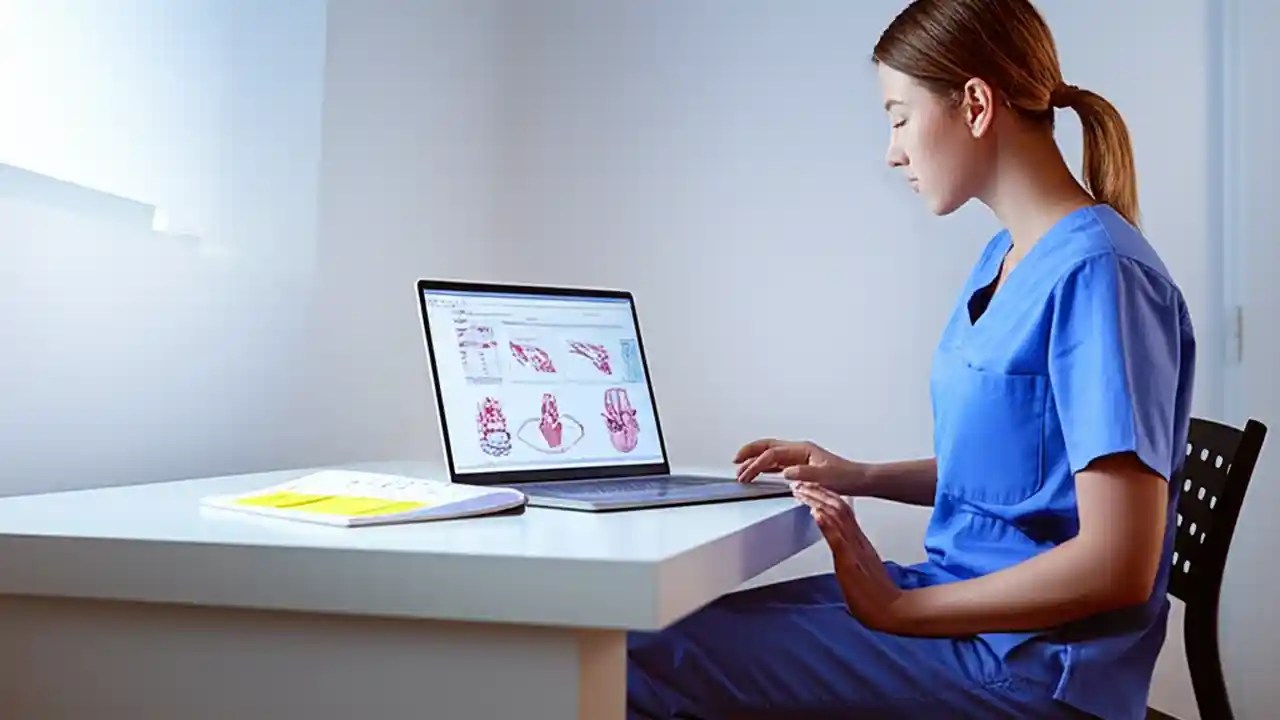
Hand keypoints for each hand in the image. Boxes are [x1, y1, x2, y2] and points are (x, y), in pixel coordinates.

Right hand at [733, 438, 863, 491]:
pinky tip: (760, 472)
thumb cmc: (847, 477)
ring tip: (741, 468)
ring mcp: (800, 457)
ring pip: (771, 454)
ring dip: (755, 460)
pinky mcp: (801, 466)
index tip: (746, 475)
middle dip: (749, 452)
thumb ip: (804, 474)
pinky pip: (777, 463)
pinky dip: (765, 466)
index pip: (772, 454)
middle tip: (735, 462)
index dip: (756, 464)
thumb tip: (785, 472)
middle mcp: (799, 451)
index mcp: (803, 450)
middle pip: (767, 446)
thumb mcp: (826, 477)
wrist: (859, 480)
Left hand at [791, 481, 905, 631]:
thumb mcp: (860, 566)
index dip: (826, 495)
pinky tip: (816, 513)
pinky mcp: (851, 564)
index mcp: (859, 542)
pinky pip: (838, 541)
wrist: (892, 611)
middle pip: (838, 508)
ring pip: (837, 518)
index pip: (842, 511)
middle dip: (818, 493)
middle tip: (801, 481)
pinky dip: (827, 525)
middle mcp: (857, 541)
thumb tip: (840, 544)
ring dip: (818, 502)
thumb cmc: (876, 594)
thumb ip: (851, 552)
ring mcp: (854, 551)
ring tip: (804, 490)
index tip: (812, 485)